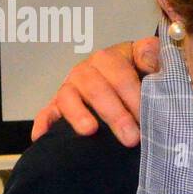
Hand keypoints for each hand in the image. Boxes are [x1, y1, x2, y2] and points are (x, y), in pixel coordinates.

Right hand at [30, 37, 158, 145]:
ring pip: (68, 98)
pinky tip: (41, 137)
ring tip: (90, 131)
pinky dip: (43, 124)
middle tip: (131, 138)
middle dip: (115, 114)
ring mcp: (69, 89)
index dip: (134, 96)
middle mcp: (85, 71)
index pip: (121, 75)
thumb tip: (151, 61)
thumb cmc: (135, 72)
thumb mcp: (145, 59)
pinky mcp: (56, 106)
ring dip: (78, 114)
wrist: (118, 81)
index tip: (145, 117)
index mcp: (109, 59)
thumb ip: (150, 55)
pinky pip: (46, 113)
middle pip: (96, 89)